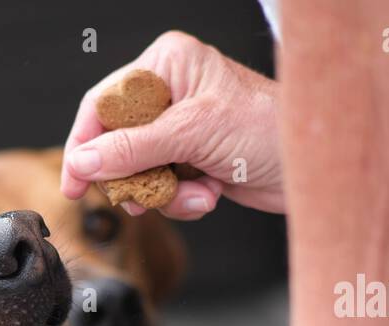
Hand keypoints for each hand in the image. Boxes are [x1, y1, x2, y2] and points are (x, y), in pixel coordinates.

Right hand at [62, 31, 283, 219]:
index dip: (84, 145)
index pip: (104, 103)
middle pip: (116, 143)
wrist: (315, 165)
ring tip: (194, 193)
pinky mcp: (190, 158)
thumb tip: (83, 163)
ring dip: (163, 193)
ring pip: (137, 172)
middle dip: (136, 177)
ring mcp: (178, 127)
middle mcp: (169, 91)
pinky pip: (160, 187)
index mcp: (166, 63)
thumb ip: (133, 149)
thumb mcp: (193, 134)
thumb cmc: (268, 129)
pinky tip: (209, 194)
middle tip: (141, 199)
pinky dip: (181, 199)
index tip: (74, 182)